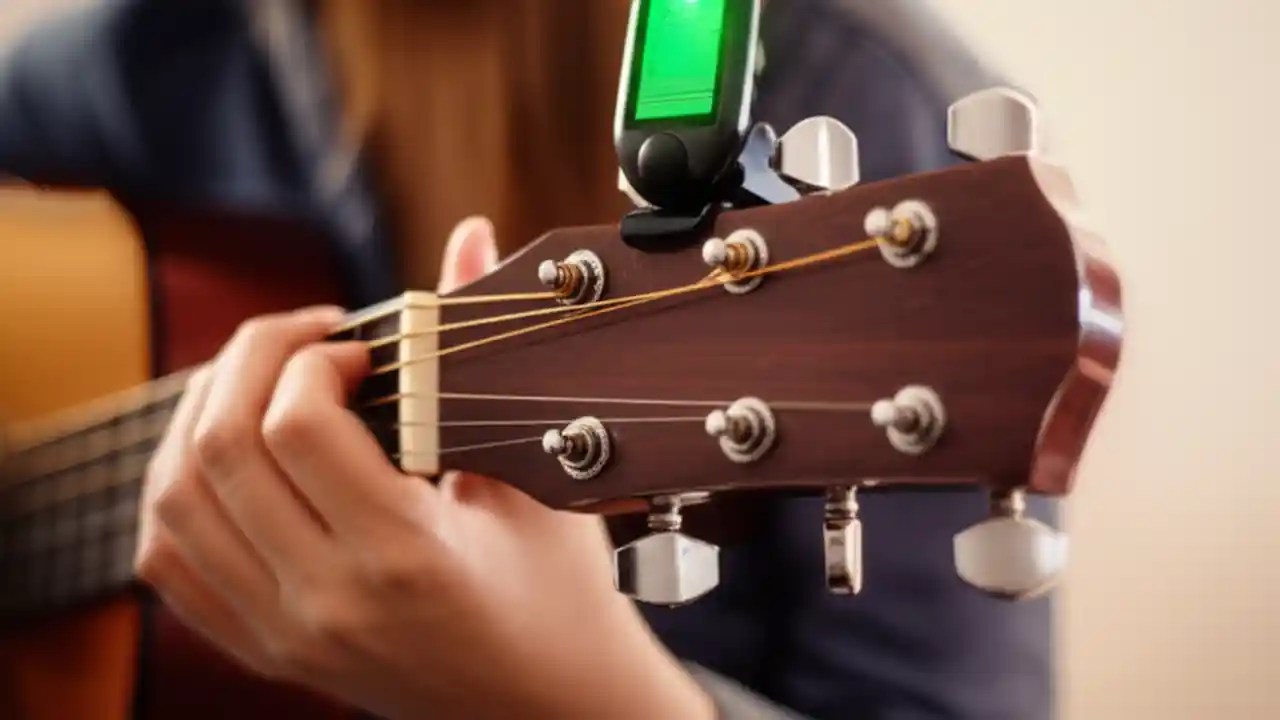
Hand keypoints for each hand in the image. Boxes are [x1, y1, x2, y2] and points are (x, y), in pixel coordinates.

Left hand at [135, 217, 714, 719]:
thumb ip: (484, 355)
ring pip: (175, 501)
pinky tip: (233, 458)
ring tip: (263, 386)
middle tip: (304, 341)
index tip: (360, 344)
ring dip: (202, 417)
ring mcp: (283, 634)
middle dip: (249, 360)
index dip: (314, 356)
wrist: (550, 706)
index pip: (299, 426)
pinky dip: (181, 492)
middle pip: (220, 451)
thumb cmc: (561, 594)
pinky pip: (170, 562)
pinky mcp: (266, 650)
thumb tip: (471, 237)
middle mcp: (326, 602)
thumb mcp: (535, 476)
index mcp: (405, 558)